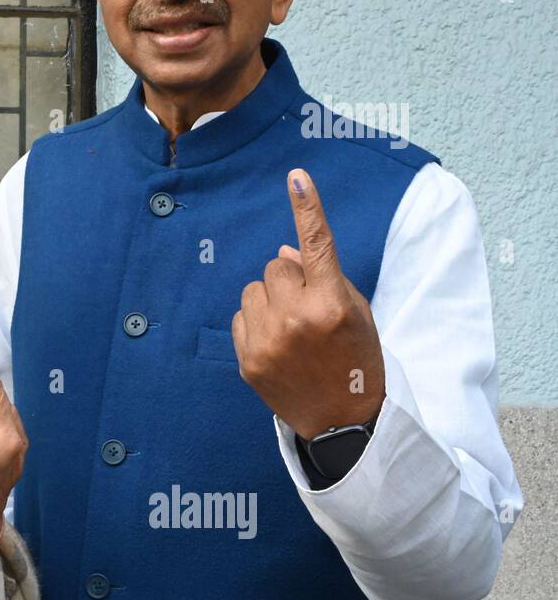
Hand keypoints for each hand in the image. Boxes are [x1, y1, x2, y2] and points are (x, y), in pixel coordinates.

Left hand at [231, 168, 384, 439]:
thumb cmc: (357, 360)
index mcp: (332, 304)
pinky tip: (278, 343)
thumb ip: (322, 278)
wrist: (343, 422)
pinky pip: (242, 316)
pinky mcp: (248, 360)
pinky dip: (256, 322)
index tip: (297, 177)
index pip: (317, 245)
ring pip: (254, 288)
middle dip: (290, 278)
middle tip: (309, 306)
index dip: (308, 208)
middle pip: (275, 265)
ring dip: (270, 298)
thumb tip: (284, 249)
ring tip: (293, 327)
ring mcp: (268, 341)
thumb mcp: (357, 314)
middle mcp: (297, 319)